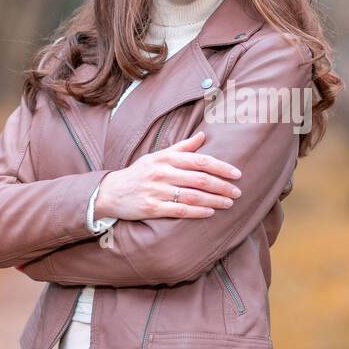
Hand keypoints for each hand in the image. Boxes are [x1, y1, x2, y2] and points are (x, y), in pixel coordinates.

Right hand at [93, 131, 242, 219]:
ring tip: (229, 203)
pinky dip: (197, 212)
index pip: (200, 160)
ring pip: (192, 196)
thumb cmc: (139, 173)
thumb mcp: (158, 156)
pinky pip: (179, 210)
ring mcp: (156, 191)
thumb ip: (181, 148)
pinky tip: (210, 212)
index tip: (237, 173)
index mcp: (166, 158)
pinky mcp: (151, 208)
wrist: (111, 192)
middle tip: (238, 192)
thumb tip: (203, 135)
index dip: (221, 167)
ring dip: (214, 200)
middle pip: (199, 179)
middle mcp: (162, 173)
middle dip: (222, 186)